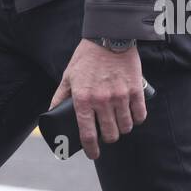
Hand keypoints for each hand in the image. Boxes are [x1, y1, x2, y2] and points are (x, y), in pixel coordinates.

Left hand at [49, 39, 146, 159]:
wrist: (108, 36)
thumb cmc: (86, 58)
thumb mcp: (68, 76)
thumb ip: (59, 96)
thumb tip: (50, 113)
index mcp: (83, 98)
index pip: (87, 134)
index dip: (90, 149)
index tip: (92, 154)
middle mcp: (102, 100)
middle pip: (110, 135)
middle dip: (108, 138)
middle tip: (107, 134)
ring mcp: (121, 96)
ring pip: (126, 128)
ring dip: (122, 129)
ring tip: (119, 124)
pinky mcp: (136, 90)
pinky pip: (140, 116)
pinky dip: (137, 119)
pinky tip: (132, 116)